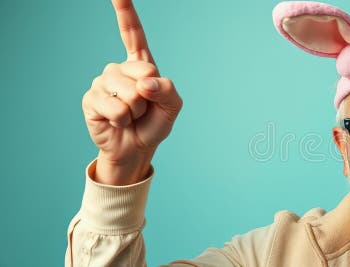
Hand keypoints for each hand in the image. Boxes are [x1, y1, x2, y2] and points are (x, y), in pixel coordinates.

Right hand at [81, 0, 181, 184]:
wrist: (136, 148)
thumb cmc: (154, 123)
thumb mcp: (172, 106)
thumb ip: (166, 89)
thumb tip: (144, 83)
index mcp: (141, 64)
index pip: (132, 33)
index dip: (124, 12)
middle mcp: (119, 69)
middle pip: (140, 74)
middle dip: (148, 98)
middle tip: (143, 108)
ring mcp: (102, 82)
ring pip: (128, 93)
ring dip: (135, 110)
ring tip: (131, 115)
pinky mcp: (91, 99)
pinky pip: (114, 107)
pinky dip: (122, 119)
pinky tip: (118, 121)